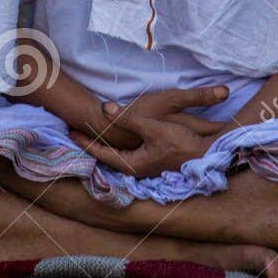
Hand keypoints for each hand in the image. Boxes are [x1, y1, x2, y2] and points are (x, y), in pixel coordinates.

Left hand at [69, 84, 229, 175]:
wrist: (207, 151)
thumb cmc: (181, 142)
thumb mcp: (153, 127)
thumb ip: (128, 118)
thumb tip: (103, 108)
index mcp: (132, 164)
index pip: (101, 153)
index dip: (85, 141)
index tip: (70, 131)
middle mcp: (136, 168)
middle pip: (106, 155)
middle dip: (90, 142)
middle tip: (74, 131)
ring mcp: (144, 165)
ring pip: (116, 154)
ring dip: (103, 143)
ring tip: (89, 132)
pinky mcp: (151, 159)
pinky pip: (127, 151)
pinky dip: (116, 143)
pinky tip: (113, 136)